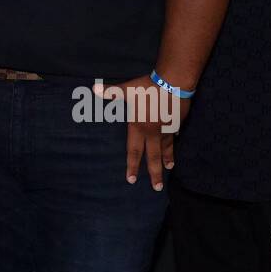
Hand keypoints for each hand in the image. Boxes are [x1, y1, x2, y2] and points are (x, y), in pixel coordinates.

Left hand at [93, 74, 191, 190]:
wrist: (173, 83)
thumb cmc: (147, 88)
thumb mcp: (128, 90)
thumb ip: (112, 92)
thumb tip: (93, 89)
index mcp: (139, 128)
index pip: (134, 151)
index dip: (132, 166)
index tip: (131, 180)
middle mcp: (153, 133)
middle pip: (153, 157)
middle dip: (155, 173)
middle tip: (157, 188)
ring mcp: (166, 129)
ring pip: (166, 149)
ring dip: (167, 160)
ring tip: (169, 169)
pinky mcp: (177, 123)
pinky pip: (174, 137)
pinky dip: (174, 144)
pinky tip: (175, 148)